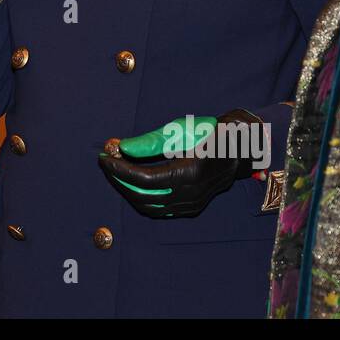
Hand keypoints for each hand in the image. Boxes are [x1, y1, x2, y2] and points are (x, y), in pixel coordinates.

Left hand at [98, 110, 261, 218]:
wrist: (236, 148)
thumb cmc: (206, 132)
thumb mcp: (178, 130)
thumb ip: (149, 142)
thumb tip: (121, 147)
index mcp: (189, 172)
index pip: (144, 178)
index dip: (120, 169)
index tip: (104, 157)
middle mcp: (191, 193)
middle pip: (143, 195)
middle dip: (119, 181)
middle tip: (107, 164)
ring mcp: (192, 204)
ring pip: (149, 207)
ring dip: (128, 191)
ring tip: (116, 172)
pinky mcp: (191, 208)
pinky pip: (160, 209)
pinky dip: (142, 198)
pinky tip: (133, 183)